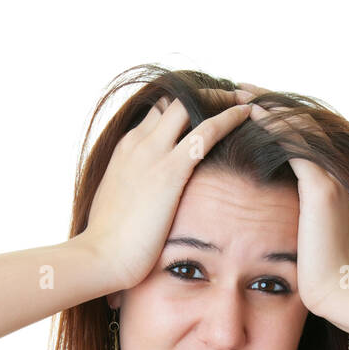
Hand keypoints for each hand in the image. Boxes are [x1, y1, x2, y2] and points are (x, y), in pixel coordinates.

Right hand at [79, 88, 253, 292]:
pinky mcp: (170, 170)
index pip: (157, 112)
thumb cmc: (109, 240)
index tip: (206, 108)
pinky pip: (205, 131)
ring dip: (220, 97)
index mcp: (126, 149)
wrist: (100, 256)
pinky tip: (247, 113)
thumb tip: (143, 199)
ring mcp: (153, 153)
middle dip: (203, 93)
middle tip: (232, 95)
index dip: (184, 107)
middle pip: (173, 99)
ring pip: (189, 104)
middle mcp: (138, 142)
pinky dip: (229, 117)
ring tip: (246, 98)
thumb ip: (132, 189)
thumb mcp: (117, 202)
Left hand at [236, 82, 348, 317]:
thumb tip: (277, 207)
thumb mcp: (309, 234)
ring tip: (239, 93)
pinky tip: (252, 114)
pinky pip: (297, 144)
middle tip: (238, 87)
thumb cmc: (321, 274)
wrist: (344, 295)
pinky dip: (275, 125)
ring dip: (269, 105)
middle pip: (302, 120)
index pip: (305, 133)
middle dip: (270, 101)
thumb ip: (299, 212)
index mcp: (335, 179)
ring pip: (300, 125)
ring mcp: (333, 178)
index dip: (277, 116)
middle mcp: (338, 171)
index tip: (248, 104)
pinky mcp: (322, 189)